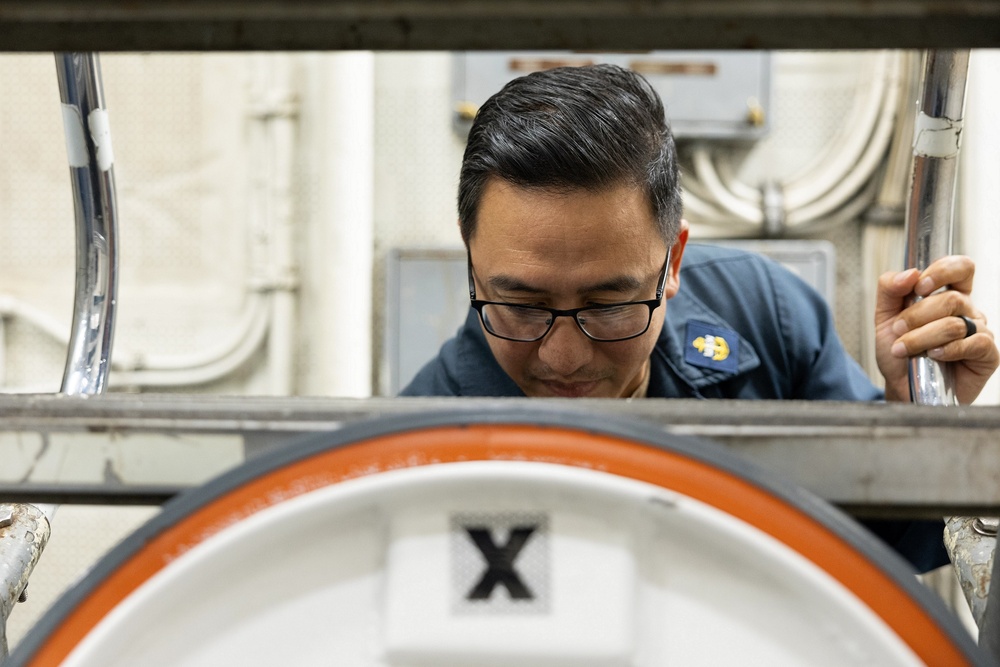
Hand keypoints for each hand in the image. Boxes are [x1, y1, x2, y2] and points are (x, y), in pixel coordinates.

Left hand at [875, 255, 998, 403]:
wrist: (901, 387)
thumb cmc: (898, 352)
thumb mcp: (884, 316)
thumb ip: (890, 289)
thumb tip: (910, 273)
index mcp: (947, 295)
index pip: (961, 268)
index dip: (943, 271)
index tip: (919, 287)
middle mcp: (968, 311)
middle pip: (952, 299)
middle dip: (917, 315)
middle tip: (897, 329)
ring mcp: (979, 332)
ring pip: (955, 324)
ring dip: (922, 336)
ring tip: (903, 349)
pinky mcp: (987, 355)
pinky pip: (974, 343)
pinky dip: (947, 349)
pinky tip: (932, 356)